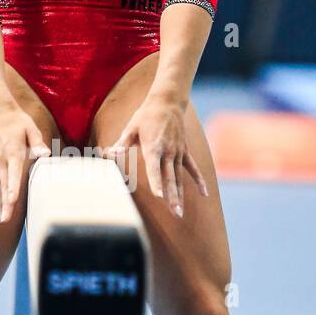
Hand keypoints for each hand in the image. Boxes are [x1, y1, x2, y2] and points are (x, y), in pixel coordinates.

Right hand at [0, 101, 50, 223]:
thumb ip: (37, 142)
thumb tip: (45, 153)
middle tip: (5, 220)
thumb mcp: (30, 127)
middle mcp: (0, 160)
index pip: (12, 172)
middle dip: (4, 204)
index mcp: (12, 151)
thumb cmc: (16, 120)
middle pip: (2, 185)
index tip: (12, 201)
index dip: (13, 187)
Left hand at [103, 94, 207, 217]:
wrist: (168, 101)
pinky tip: (205, 195)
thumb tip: (110, 153)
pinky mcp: (184, 151)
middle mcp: (168, 152)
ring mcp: (178, 152)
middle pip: (170, 177)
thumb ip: (121, 144)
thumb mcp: (131, 128)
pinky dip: (199, 181)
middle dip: (172, 196)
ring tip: (180, 212)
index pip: (154, 168)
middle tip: (175, 213)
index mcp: (153, 147)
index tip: (159, 196)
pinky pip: (193, 168)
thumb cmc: (145, 116)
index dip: (156, 182)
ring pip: (180, 177)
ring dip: (181, 195)